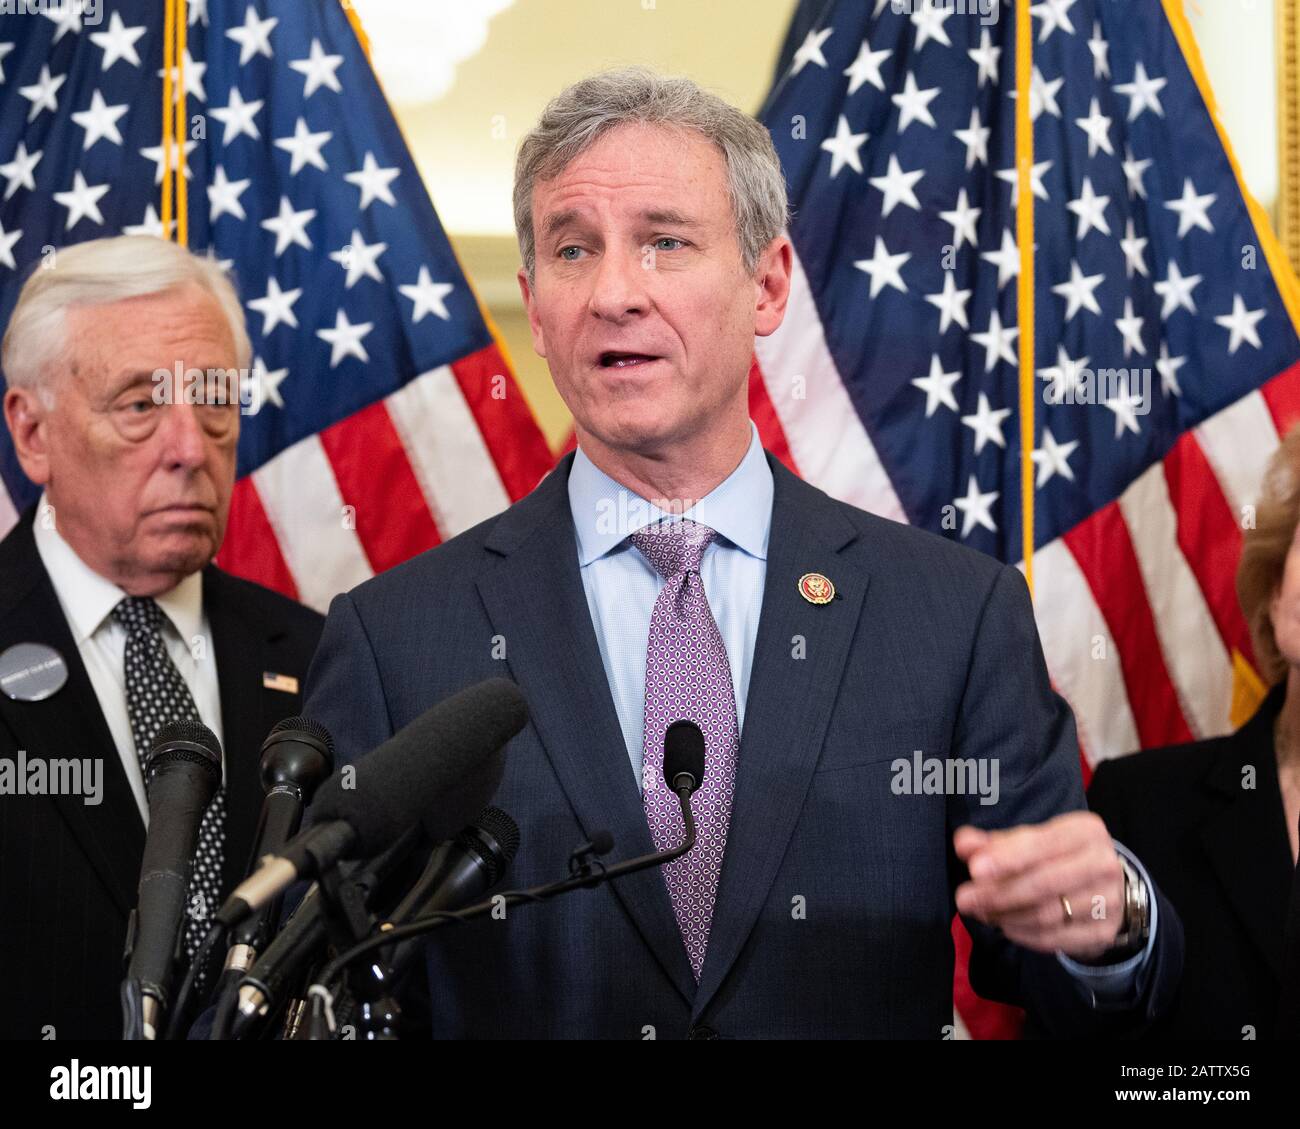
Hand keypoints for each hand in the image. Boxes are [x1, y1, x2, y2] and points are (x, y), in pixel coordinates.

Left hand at [953, 812, 1124, 958]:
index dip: (1007, 857)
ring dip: (1006, 915)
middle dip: (998, 892)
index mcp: (1085, 831)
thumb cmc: (1058, 857)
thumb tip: (963, 843)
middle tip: (965, 898)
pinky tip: (1003, 926)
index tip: (974, 869)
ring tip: (980, 911)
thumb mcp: (1030, 842)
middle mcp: (1103, 863)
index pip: (1042, 844)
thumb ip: (994, 842)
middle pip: (1044, 883)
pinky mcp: (1104, 932)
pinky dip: (1023, 935)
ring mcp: (1109, 901)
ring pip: (1047, 914)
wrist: (1104, 888)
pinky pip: (1055, 938)